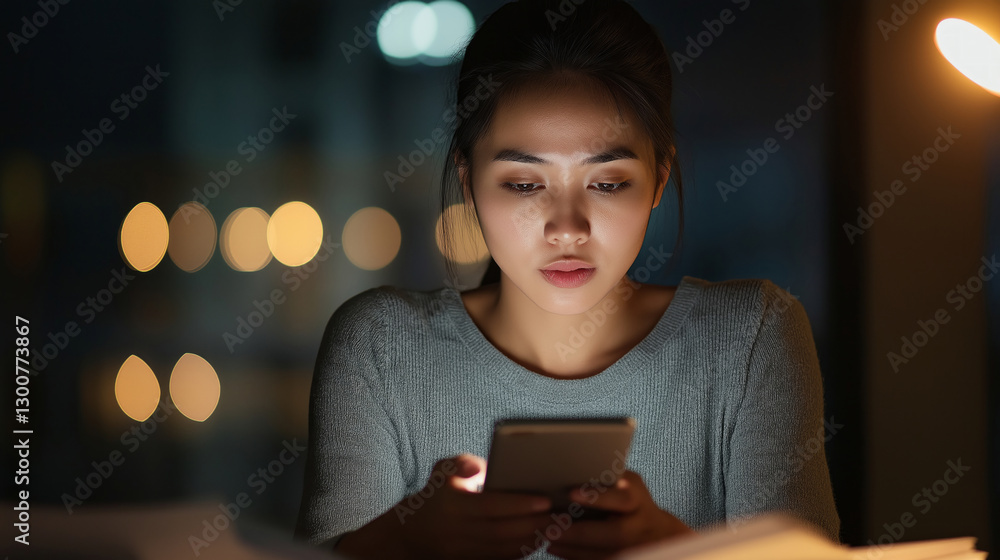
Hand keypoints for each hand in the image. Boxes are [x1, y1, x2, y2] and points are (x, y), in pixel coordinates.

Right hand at [392, 453, 556, 559]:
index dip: (519, 504)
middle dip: (535, 523)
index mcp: (452, 506)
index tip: (545, 499)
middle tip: (561, 514)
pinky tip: (542, 537)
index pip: (490, 507)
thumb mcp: (442, 471)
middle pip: (503, 532)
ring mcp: (466, 552)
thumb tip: (482, 466)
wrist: (416, 534)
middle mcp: (459, 532)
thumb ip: (463, 464)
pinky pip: (504, 559)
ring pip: (506, 550)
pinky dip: (525, 550)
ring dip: (534, 538)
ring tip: (558, 525)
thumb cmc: (438, 494)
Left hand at [545, 469, 694, 559]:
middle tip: (550, 527)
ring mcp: (637, 548)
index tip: (571, 492)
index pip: (623, 498)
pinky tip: (557, 549)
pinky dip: (576, 557)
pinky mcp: (628, 559)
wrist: (660, 533)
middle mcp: (642, 526)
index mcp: (639, 499)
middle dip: (580, 532)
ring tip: (548, 538)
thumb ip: (607, 479)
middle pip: (616, 534)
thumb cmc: (632, 501)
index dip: (598, 496)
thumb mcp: (627, 485)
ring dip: (574, 548)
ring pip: (607, 553)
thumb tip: (568, 468)